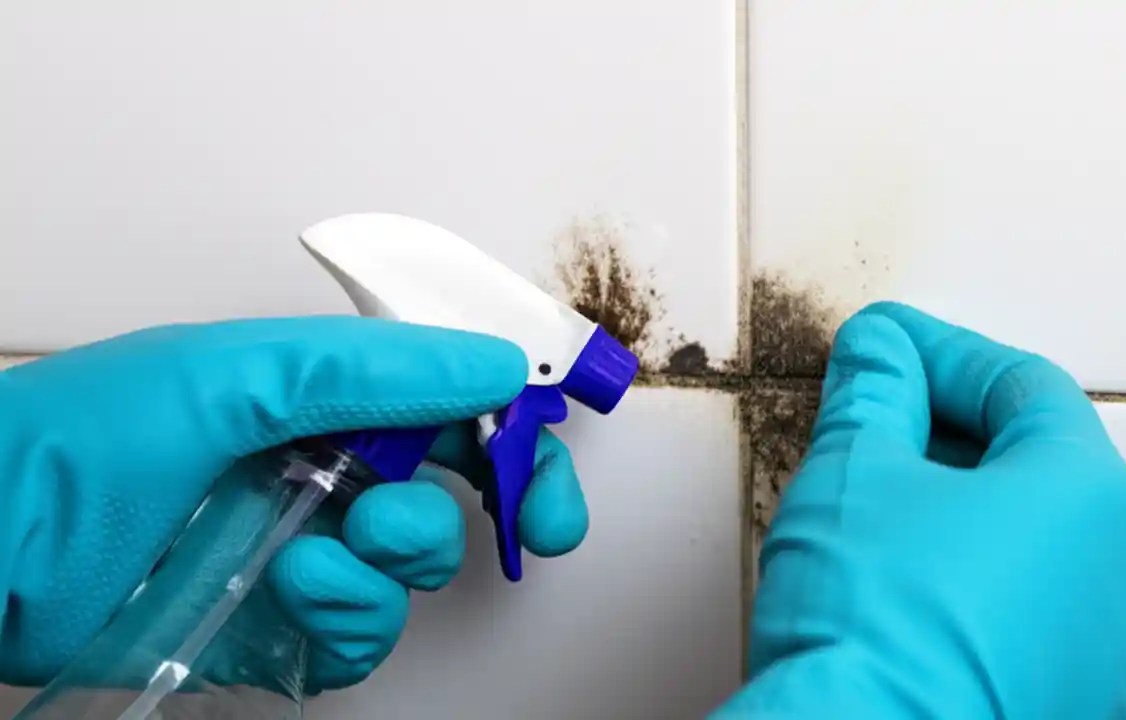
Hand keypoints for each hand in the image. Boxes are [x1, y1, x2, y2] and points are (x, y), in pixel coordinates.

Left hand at [0, 317, 587, 691]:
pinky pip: (367, 631)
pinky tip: (305, 588)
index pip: (449, 390)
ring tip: (344, 538)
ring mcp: (311, 543)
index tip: (557, 436)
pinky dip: (354, 614)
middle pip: (462, 477)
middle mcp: (325, 462)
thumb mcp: (231, 378)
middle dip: (515, 498)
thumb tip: (492, 363)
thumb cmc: (76, 445)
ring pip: (421, 558)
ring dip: (404, 551)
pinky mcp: (287, 623)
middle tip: (542, 519)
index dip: (514, 413)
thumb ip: (369, 372)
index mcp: (321, 390)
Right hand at [715, 303, 1125, 717]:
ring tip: (880, 509)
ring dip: (962, 512)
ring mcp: (1105, 658)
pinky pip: (1029, 621)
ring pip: (1035, 550)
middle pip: (1037, 465)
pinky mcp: (1072, 712)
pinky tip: (906, 591)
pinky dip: (976, 586)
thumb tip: (879, 355)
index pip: (1021, 384)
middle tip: (874, 417)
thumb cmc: (870, 626)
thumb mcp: (853, 474)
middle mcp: (1122, 575)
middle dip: (949, 431)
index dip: (942, 354)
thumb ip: (873, 393)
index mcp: (1086, 494)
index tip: (884, 348)